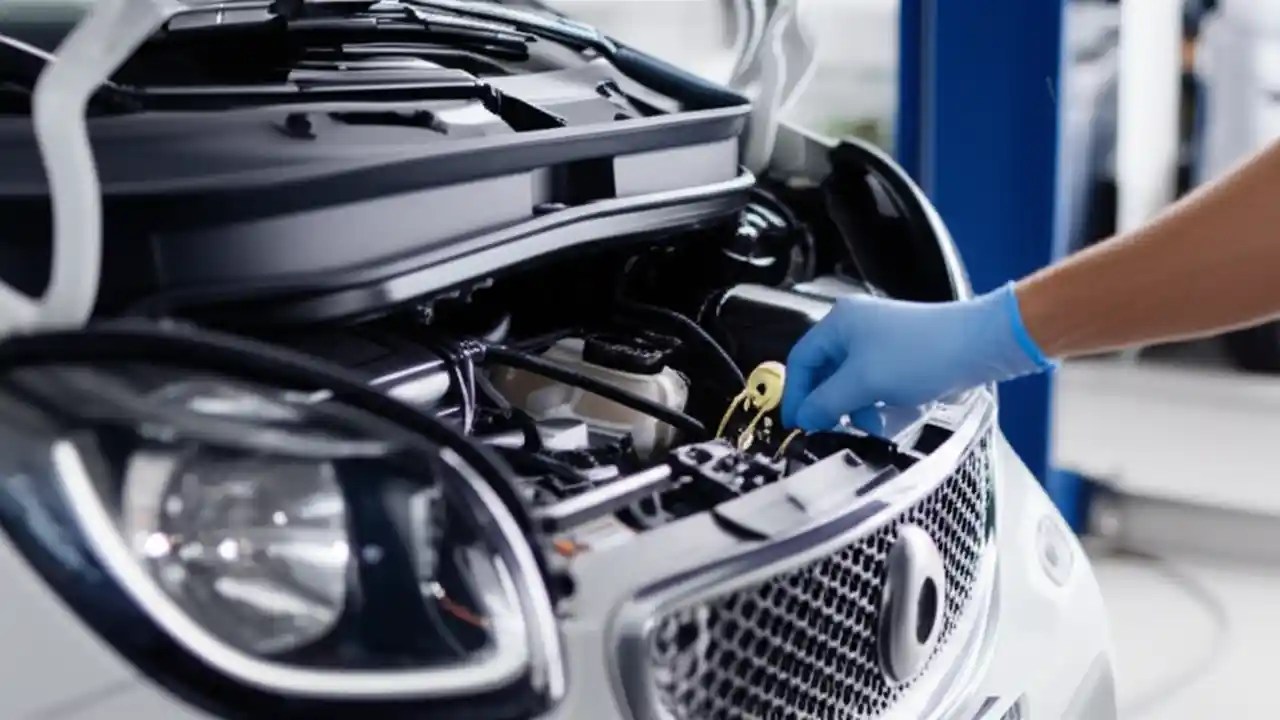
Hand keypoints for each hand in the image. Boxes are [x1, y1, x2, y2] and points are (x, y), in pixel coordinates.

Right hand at [781, 283, 1052, 431]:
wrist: (978, 346)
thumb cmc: (918, 357)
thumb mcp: (864, 383)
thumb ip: (826, 402)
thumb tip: (804, 419)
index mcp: (839, 323)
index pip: (801, 361)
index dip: (795, 395)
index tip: (796, 426)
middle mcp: (855, 327)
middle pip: (826, 373)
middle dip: (831, 404)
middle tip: (831, 431)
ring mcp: (879, 340)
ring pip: (852, 382)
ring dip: (857, 407)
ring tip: (873, 425)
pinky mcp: (901, 355)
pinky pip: (875, 383)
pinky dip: (878, 401)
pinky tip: (892, 415)